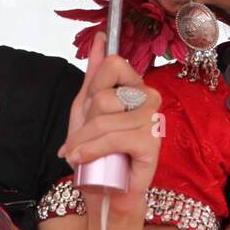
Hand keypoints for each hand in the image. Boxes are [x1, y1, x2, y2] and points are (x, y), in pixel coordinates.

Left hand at [56, 32, 161, 219]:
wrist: (106, 191)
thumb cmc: (98, 152)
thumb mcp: (88, 109)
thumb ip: (95, 74)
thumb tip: (100, 38)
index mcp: (136, 87)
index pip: (114, 64)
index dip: (93, 88)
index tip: (88, 110)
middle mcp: (149, 98)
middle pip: (103, 95)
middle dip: (83, 122)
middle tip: (82, 141)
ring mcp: (152, 120)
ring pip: (103, 117)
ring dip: (81, 140)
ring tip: (77, 155)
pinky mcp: (151, 142)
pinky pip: (113, 137)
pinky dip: (90, 149)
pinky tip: (81, 159)